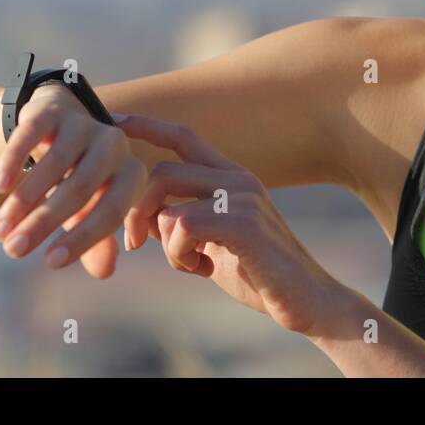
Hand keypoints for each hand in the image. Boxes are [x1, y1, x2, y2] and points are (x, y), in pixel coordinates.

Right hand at [0, 85, 146, 278]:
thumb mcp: (88, 211)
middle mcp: (115, 145)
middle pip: (80, 189)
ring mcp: (84, 124)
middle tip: (13, 250)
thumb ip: (97, 241)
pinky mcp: (53, 110)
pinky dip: (14, 161)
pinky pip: (31, 135)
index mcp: (131, 175)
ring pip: (54, 164)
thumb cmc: (78, 182)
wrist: (58, 129)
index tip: (49, 263)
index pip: (112, 212)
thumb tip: (105, 271)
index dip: (81, 239)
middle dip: (43, 223)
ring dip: (22, 201)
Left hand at [118, 114, 349, 336]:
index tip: (115, 121)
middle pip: (161, 172)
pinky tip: (203, 270)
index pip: (183, 136)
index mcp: (232, 176)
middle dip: (137, 210)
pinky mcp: (243, 223)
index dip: (147, 126)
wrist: (309, 303)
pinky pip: (181, 228)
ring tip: (188, 263)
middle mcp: (238, 178)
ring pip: (167, 204)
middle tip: (134, 243)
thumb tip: (147, 219)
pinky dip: (179, 257)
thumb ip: (187, 222)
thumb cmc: (260, 276)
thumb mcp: (217, 242)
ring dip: (164, 244)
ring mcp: (242, 198)